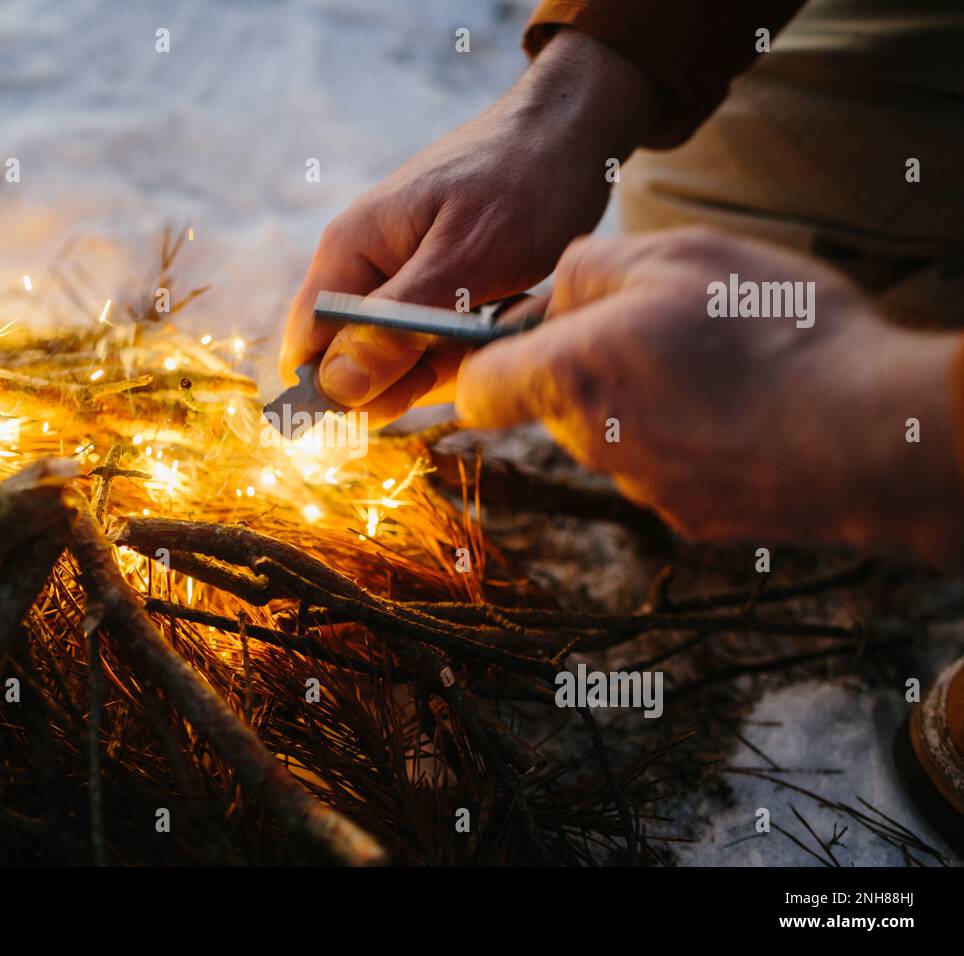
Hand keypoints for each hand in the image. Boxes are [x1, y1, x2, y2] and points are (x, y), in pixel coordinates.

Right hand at [279, 29, 660, 425]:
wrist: (576, 132)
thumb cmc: (522, 181)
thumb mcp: (467, 259)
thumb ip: (398, 325)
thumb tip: (334, 388)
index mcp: (348, 252)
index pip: (306, 349)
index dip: (338, 393)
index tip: (405, 395)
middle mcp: (363, 271)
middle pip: (354, 365)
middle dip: (413, 375)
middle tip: (475, 341)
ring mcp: (400, 284)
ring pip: (402, 362)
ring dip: (452, 362)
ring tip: (503, 314)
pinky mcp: (434, 294)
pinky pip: (436, 347)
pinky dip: (472, 348)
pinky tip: (509, 314)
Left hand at [456, 227, 963, 566]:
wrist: (876, 439)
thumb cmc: (773, 335)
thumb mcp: (677, 256)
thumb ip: (590, 268)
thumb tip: (556, 292)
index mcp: (569, 378)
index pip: (476, 389)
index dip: (489, 356)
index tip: (521, 332)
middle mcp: (594, 446)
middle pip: (556, 400)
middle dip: (591, 359)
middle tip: (667, 319)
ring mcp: (644, 490)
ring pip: (617, 430)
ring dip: (648, 393)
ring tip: (726, 360)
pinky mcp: (694, 517)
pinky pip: (671, 463)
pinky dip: (696, 434)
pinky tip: (754, 405)